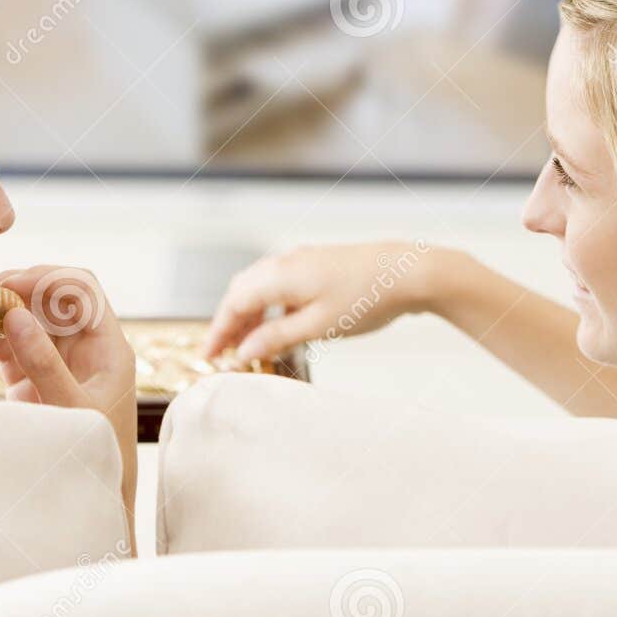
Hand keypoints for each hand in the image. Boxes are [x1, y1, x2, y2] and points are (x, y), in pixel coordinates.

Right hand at [0, 265, 137, 545]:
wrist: (95, 498)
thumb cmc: (98, 454)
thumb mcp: (72, 409)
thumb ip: (45, 364)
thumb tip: (15, 316)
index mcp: (107, 345)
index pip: (80, 286)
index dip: (45, 277)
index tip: (8, 284)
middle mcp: (83, 346)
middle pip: (48, 296)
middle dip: (13, 292)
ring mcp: (58, 361)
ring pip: (26, 318)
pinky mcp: (34, 379)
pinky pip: (12, 346)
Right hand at [202, 241, 436, 361]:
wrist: (408, 272)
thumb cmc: (366, 297)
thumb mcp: (318, 326)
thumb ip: (276, 338)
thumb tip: (244, 350)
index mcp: (279, 275)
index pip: (234, 303)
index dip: (218, 331)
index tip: (208, 356)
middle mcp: (285, 262)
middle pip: (241, 291)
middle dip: (229, 322)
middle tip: (223, 353)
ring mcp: (301, 261)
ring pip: (259, 286)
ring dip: (248, 314)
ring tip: (247, 343)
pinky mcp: (316, 265)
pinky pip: (279, 284)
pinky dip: (268, 305)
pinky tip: (276, 325)